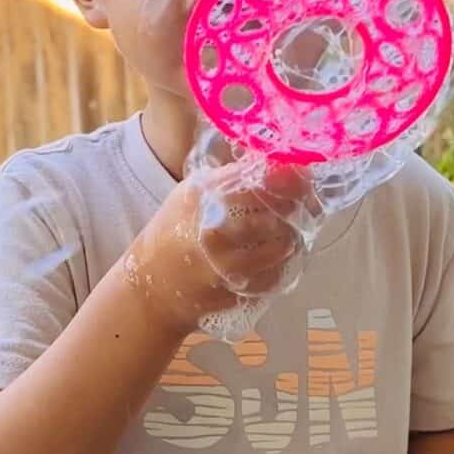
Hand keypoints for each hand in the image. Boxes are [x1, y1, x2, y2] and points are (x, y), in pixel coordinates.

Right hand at [124, 162, 311, 333]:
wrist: (150, 289)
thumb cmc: (172, 235)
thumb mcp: (189, 197)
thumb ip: (227, 179)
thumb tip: (274, 161)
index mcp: (201, 197)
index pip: (255, 180)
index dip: (286, 178)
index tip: (303, 177)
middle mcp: (212, 229)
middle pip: (273, 214)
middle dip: (295, 210)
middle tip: (304, 208)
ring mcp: (222, 264)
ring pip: (279, 248)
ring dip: (290, 240)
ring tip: (289, 234)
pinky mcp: (230, 292)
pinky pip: (272, 277)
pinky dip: (280, 268)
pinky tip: (276, 261)